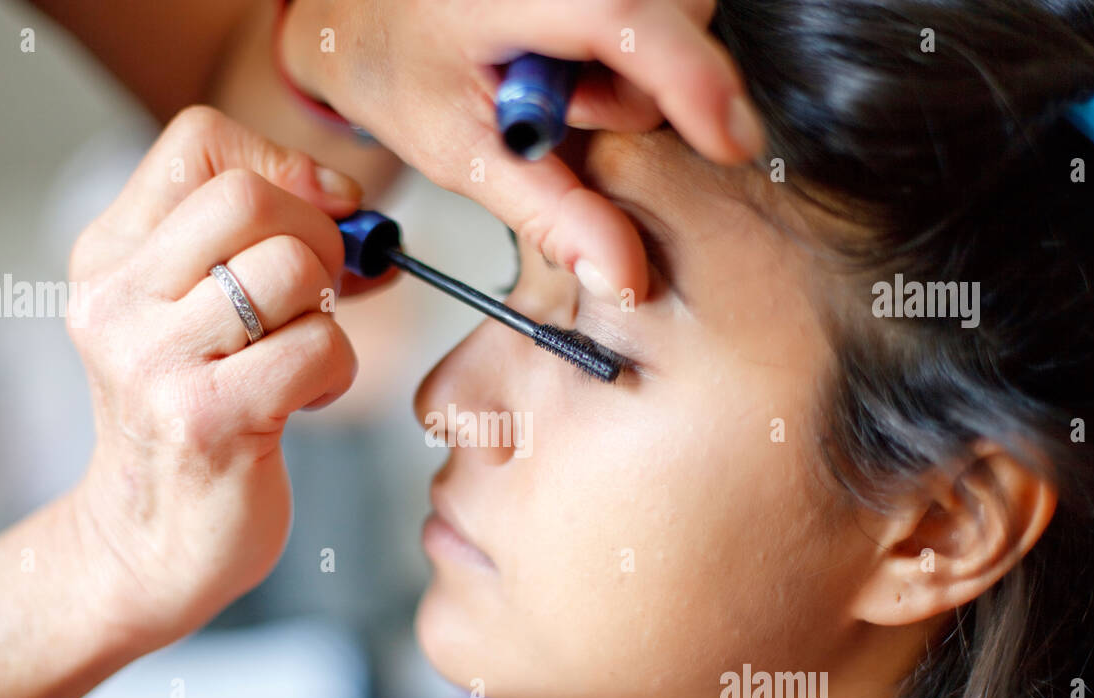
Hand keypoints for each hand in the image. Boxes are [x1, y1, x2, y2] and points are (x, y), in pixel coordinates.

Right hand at [65, 106, 381, 649]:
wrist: (145, 544)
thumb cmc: (191, 421)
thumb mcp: (191, 318)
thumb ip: (254, 251)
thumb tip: (351, 207)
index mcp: (109, 257)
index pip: (198, 142)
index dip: (283, 167)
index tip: (318, 217)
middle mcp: (117, 298)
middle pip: (249, 196)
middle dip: (315, 237)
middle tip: (316, 296)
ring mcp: (154, 359)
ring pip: (290, 270)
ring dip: (326, 314)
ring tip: (298, 358)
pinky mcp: (206, 419)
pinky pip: (318, 348)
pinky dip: (334, 372)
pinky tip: (300, 403)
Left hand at [279, 0, 764, 302]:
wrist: (361, 15)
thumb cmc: (396, 68)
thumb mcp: (462, 153)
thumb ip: (550, 212)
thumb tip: (625, 275)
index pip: (637, 23)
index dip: (698, 85)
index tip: (733, 144)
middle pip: (675, 25)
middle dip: (637, 92)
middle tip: (557, 118)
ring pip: (671, 22)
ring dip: (623, 77)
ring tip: (549, 90)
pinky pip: (651, 17)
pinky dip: (621, 57)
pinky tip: (564, 69)